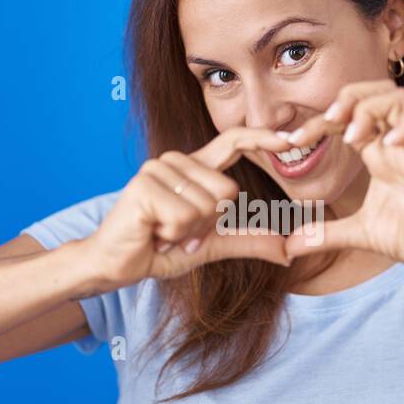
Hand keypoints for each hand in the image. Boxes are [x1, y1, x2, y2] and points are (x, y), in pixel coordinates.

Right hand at [86, 126, 293, 287]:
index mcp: (193, 169)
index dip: (261, 138)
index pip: (233, 142)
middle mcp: (176, 161)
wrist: (113, 264)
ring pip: (207, 206)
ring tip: (162, 231)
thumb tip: (287, 250)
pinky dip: (173, 236)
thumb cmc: (158, 250)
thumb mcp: (209, 246)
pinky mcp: (145, 186)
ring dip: (188, 233)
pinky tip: (152, 232)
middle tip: (177, 232)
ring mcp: (158, 169)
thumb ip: (247, 241)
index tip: (290, 139)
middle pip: (228, 191)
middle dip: (208, 225)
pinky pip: (185, 217)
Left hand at [282, 79, 403, 271]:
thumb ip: (325, 235)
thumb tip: (289, 247)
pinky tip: (391, 144)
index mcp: (377, 152)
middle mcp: (396, 142)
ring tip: (354, 136)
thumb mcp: (359, 233)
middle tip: (329, 121)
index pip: (346, 118)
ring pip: (398, 96)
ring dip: (371, 108)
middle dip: (347, 98)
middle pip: (375, 91)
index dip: (318, 122)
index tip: (292, 141)